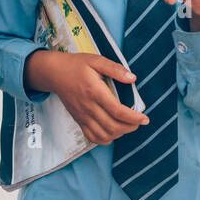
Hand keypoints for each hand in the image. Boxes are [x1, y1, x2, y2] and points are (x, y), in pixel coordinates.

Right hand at [25, 49, 147, 145]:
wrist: (54, 73)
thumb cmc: (77, 65)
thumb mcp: (96, 60)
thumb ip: (115, 69)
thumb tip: (132, 78)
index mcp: (95, 91)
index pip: (118, 111)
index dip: (134, 118)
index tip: (145, 118)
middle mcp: (88, 107)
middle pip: (113, 126)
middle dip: (130, 127)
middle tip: (139, 122)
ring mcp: (82, 116)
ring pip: (104, 134)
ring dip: (120, 134)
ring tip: (128, 126)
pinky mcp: (78, 120)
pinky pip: (92, 137)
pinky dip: (105, 139)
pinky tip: (113, 132)